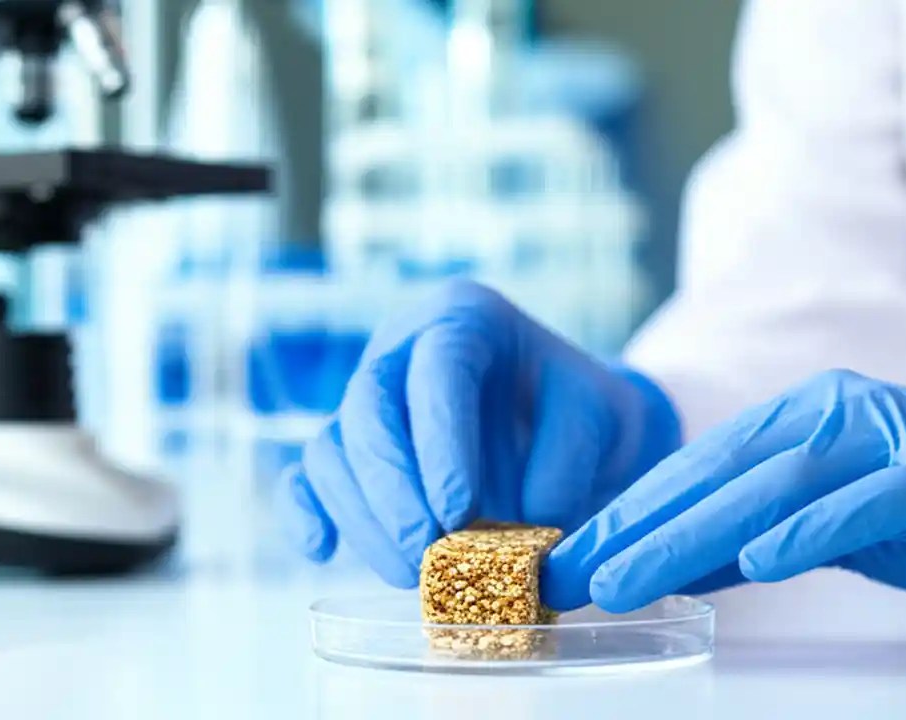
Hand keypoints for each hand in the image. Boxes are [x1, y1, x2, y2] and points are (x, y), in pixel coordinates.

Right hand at [276, 279, 681, 586]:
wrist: (558, 423)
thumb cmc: (576, 411)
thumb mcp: (601, 418)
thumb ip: (569, 459)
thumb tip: (526, 521)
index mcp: (463, 320)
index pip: (438, 367)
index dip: (440, 439)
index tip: (458, 509)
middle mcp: (400, 350)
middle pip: (369, 408)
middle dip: (392, 488)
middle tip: (426, 553)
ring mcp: (365, 399)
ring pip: (332, 448)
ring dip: (362, 516)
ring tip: (409, 573)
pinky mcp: (346, 448)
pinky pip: (306, 475)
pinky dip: (304, 512)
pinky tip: (323, 549)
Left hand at [543, 369, 905, 615]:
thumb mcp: (825, 525)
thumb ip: (753, 535)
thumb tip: (673, 565)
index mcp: (798, 419)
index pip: (694, 469)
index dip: (628, 514)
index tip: (572, 559)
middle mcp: (831, 413)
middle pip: (718, 473)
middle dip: (638, 527)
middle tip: (576, 575)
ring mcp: (885, 437)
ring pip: (772, 486)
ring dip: (692, 535)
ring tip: (629, 580)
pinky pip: (865, 504)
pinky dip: (811, 531)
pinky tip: (760, 564)